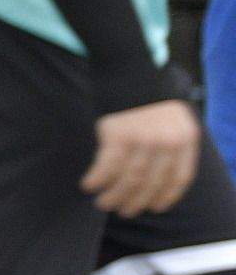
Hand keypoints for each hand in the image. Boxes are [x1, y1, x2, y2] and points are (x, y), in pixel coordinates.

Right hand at [83, 99, 200, 218]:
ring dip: (114, 195)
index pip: (180, 177)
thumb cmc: (144, 92)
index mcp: (186, 138)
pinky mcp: (118, 135)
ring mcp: (144, 138)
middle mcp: (168, 141)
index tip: (154, 207)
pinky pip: (107, 166)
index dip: (166, 196)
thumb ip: (170, 142)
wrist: (127, 64)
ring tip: (104, 204)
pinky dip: (97, 179)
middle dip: (136, 201)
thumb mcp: (170, 117)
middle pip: (152, 182)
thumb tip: (157, 172)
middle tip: (123, 211)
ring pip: (130, 179)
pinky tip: (89, 185)